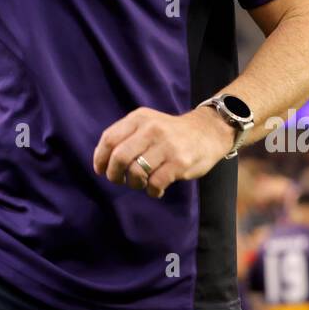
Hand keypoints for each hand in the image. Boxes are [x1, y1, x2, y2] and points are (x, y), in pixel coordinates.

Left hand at [92, 106, 234, 199]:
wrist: (208, 131)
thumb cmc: (170, 133)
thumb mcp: (148, 123)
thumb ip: (126, 136)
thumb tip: (101, 161)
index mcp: (139, 118)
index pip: (109, 138)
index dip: (100, 158)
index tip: (101, 170)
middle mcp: (151, 129)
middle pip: (119, 157)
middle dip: (114, 174)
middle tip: (119, 180)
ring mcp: (166, 145)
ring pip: (136, 172)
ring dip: (134, 184)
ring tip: (141, 184)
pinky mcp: (180, 162)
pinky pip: (155, 184)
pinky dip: (151, 191)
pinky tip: (155, 189)